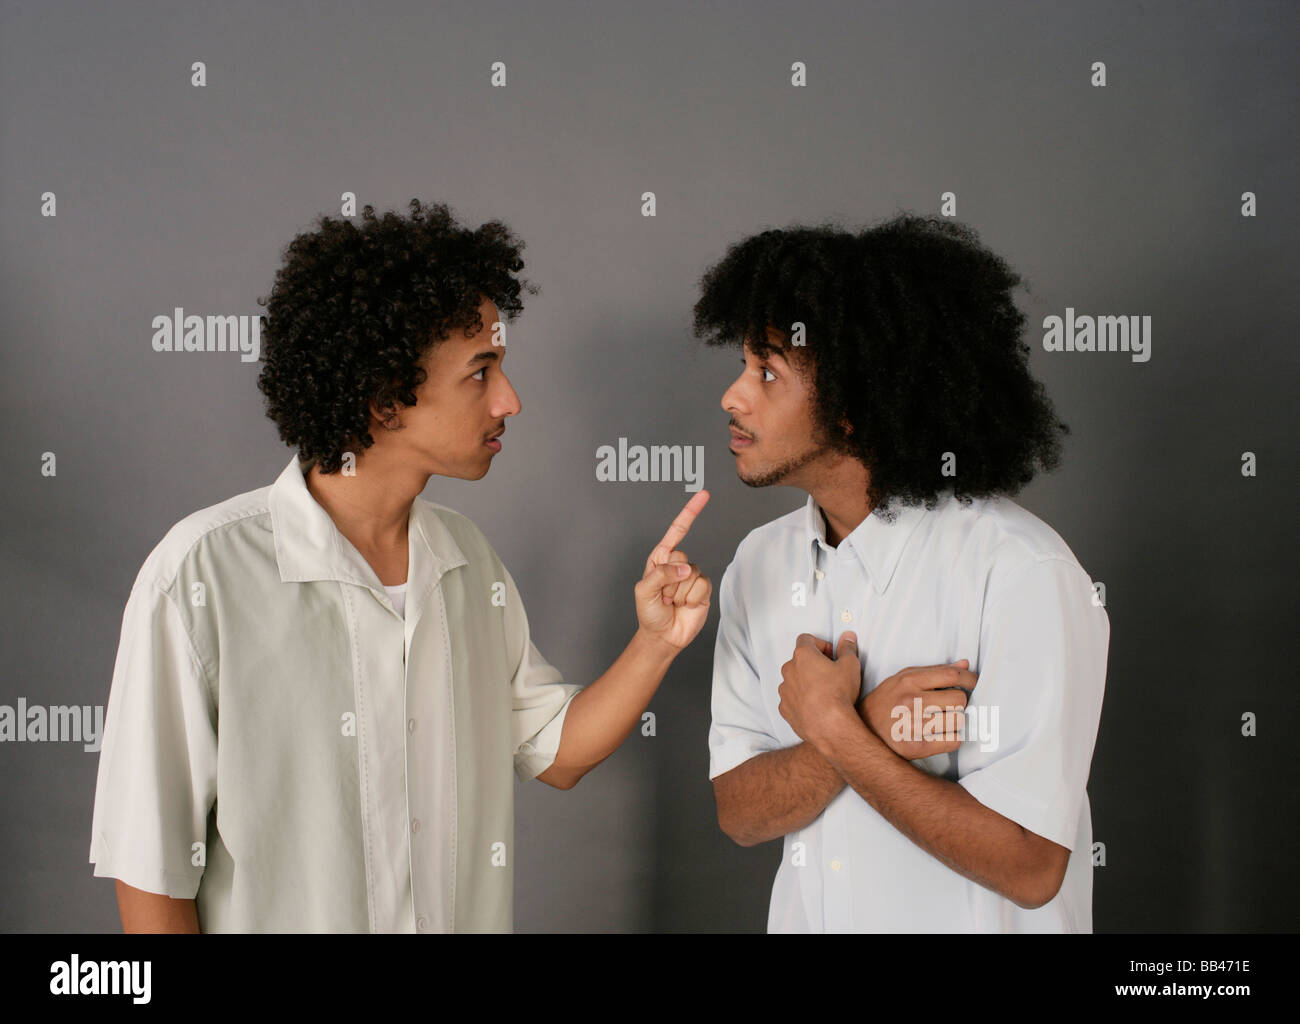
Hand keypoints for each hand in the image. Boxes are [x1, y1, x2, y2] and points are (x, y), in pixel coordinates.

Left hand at [633, 491, 711, 649]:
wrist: (664, 636)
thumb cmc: (650, 613)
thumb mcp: (645, 591)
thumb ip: (662, 574)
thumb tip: (684, 568)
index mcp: (661, 558)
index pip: (677, 531)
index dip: (690, 512)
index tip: (704, 495)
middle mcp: (677, 564)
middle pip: (682, 556)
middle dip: (670, 579)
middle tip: (664, 595)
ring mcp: (691, 576)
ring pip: (692, 573)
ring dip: (680, 592)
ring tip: (673, 602)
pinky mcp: (703, 588)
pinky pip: (702, 585)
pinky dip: (691, 598)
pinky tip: (685, 605)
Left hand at [777, 632, 861, 749]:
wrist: (830, 726)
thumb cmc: (839, 694)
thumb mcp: (850, 666)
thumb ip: (847, 648)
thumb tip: (847, 637)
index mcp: (803, 655)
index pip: (806, 639)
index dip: (820, 644)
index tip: (831, 655)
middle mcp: (789, 670)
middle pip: (799, 660)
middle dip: (813, 663)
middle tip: (830, 673)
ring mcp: (784, 690)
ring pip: (794, 679)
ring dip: (806, 681)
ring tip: (824, 692)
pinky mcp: (784, 708)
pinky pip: (791, 698)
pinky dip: (801, 699)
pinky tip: (816, 706)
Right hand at [857, 660, 977, 758]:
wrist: (857, 732)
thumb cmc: (884, 703)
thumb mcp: (901, 679)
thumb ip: (933, 671)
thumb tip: (965, 665)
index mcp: (908, 680)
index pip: (952, 676)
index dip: (970, 680)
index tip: (974, 684)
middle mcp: (911, 701)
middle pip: (959, 700)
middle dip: (958, 704)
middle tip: (947, 708)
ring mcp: (913, 724)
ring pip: (958, 721)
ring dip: (954, 723)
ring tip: (941, 723)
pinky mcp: (916, 746)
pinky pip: (953, 741)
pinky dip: (951, 740)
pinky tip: (939, 737)